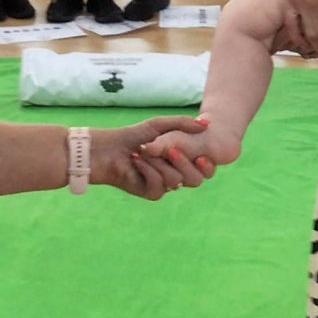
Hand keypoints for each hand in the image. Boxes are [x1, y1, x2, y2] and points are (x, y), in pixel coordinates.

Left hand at [91, 117, 215, 197]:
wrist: (110, 148)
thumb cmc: (135, 135)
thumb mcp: (161, 125)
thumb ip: (183, 124)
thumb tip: (206, 124)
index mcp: (182, 159)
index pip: (205, 169)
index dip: (207, 165)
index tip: (201, 156)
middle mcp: (176, 173)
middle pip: (195, 178)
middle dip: (182, 162)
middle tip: (169, 150)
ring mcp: (164, 185)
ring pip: (176, 181)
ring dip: (158, 163)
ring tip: (143, 152)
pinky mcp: (151, 193)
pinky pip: (159, 187)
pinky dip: (147, 171)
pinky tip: (136, 162)